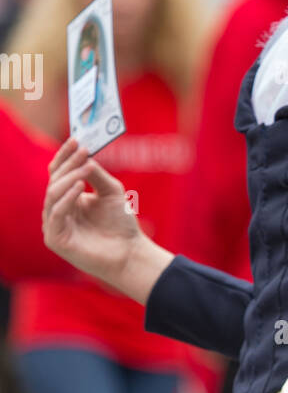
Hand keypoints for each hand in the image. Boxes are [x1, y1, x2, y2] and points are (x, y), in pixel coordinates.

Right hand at [43, 137, 145, 282]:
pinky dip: (67, 198)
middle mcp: (57, 211)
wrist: (130, 253)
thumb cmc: (121, 224)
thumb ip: (96, 174)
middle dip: (68, 164)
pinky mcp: (56, 239)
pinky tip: (80, 187)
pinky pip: (56, 213)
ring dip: (70, 178)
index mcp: (68, 199)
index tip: (76, 139)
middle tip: (82, 151)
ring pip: (53, 194)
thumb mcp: (111, 191)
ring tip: (87, 168)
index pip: (58, 173)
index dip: (64, 156)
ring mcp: (54, 225)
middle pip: (54, 181)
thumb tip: (83, 156)